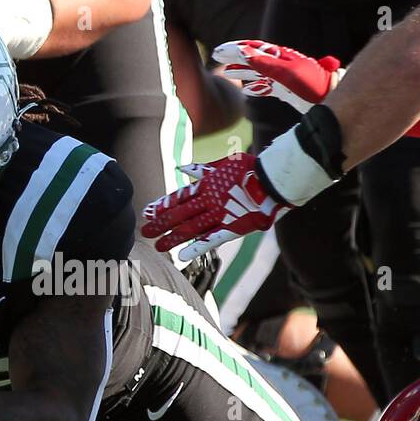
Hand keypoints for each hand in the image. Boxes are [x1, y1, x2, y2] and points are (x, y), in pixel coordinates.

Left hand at [140, 154, 287, 260]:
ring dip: (173, 237)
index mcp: (207, 185)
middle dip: (161, 223)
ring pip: (191, 228)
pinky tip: (181, 257)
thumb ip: (202, 169)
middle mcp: (210, 200)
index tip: (147, 212)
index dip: (162, 206)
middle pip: (180, 214)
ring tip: (157, 246)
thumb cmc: (251, 169)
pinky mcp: (233, 226)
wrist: (276, 179)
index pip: (179, 197)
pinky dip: (196, 248)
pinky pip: (212, 239)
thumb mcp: (224, 163)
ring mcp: (221, 214)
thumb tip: (182, 168)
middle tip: (144, 232)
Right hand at [213, 40, 341, 113]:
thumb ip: (263, 63)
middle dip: (235, 57)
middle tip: (217, 56)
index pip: (253, 48)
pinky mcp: (287, 90)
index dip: (235, 48)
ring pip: (257, 72)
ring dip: (241, 71)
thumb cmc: (311, 84)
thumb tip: (243, 51)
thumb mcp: (285, 73)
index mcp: (279, 57)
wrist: (331, 97)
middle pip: (253, 58)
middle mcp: (280, 64)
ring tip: (227, 72)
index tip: (219, 50)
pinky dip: (255, 87)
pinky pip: (266, 86)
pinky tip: (246, 90)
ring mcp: (283, 77)